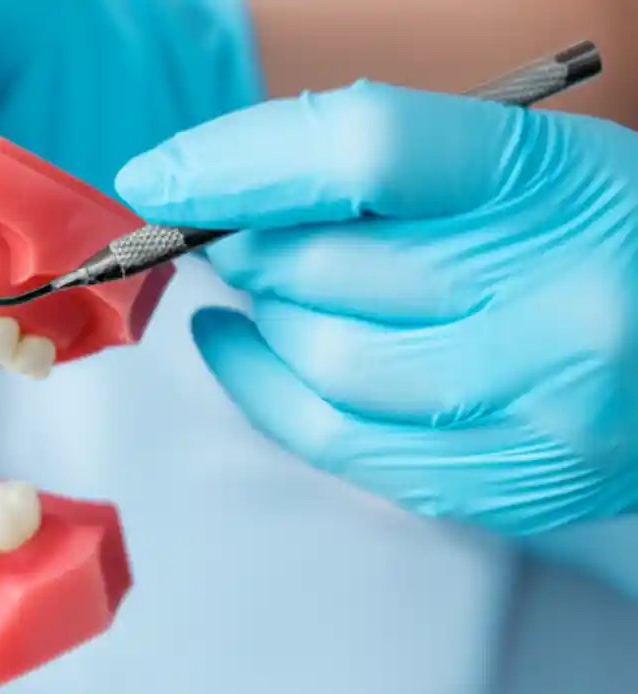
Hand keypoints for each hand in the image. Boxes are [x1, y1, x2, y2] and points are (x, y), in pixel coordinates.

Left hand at [116, 81, 637, 535]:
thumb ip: (384, 173)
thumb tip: (218, 196)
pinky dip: (265, 389)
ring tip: (263, 287)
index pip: (361, 150)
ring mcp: (538, 406)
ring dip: (263, 317)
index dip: (236, 160)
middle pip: (323, 264)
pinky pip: (339, 441)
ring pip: (320, 359)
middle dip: (246, 244)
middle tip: (227, 231)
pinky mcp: (514, 483)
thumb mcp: (518, 164)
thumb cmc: (599, 235)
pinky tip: (240, 348)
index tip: (159, 175)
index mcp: (556, 181)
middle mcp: (559, 299)